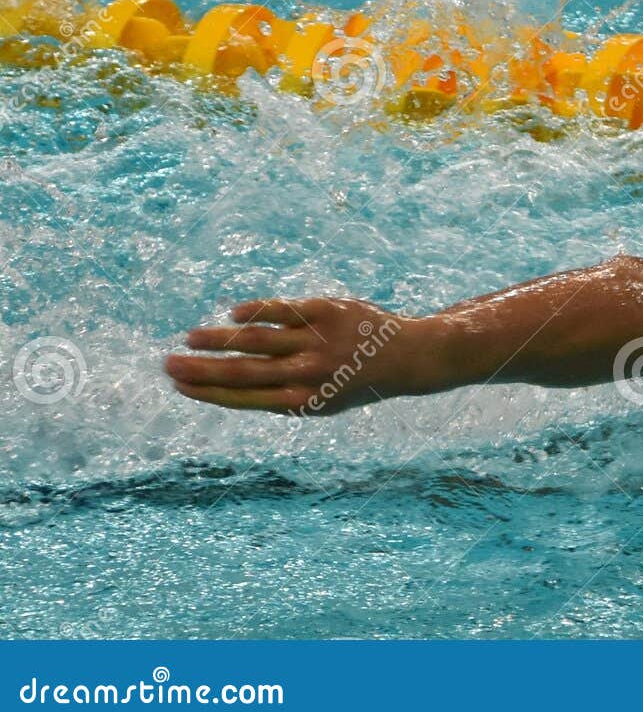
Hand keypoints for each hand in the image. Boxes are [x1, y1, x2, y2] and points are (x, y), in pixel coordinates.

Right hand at [165, 298, 433, 414]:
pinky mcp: (328, 311)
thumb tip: (222, 382)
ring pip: (256, 339)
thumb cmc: (352, 380)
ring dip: (218, 339)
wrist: (407, 358)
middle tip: (166, 364)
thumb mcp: (319, 397)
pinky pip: (283, 310)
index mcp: (304, 401)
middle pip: (243, 372)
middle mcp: (309, 373)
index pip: (244, 398)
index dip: (207, 392)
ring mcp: (318, 341)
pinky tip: (233, 314)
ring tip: (190, 338)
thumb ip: (277, 391)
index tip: (178, 385)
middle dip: (200, 369)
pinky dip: (254, 312)